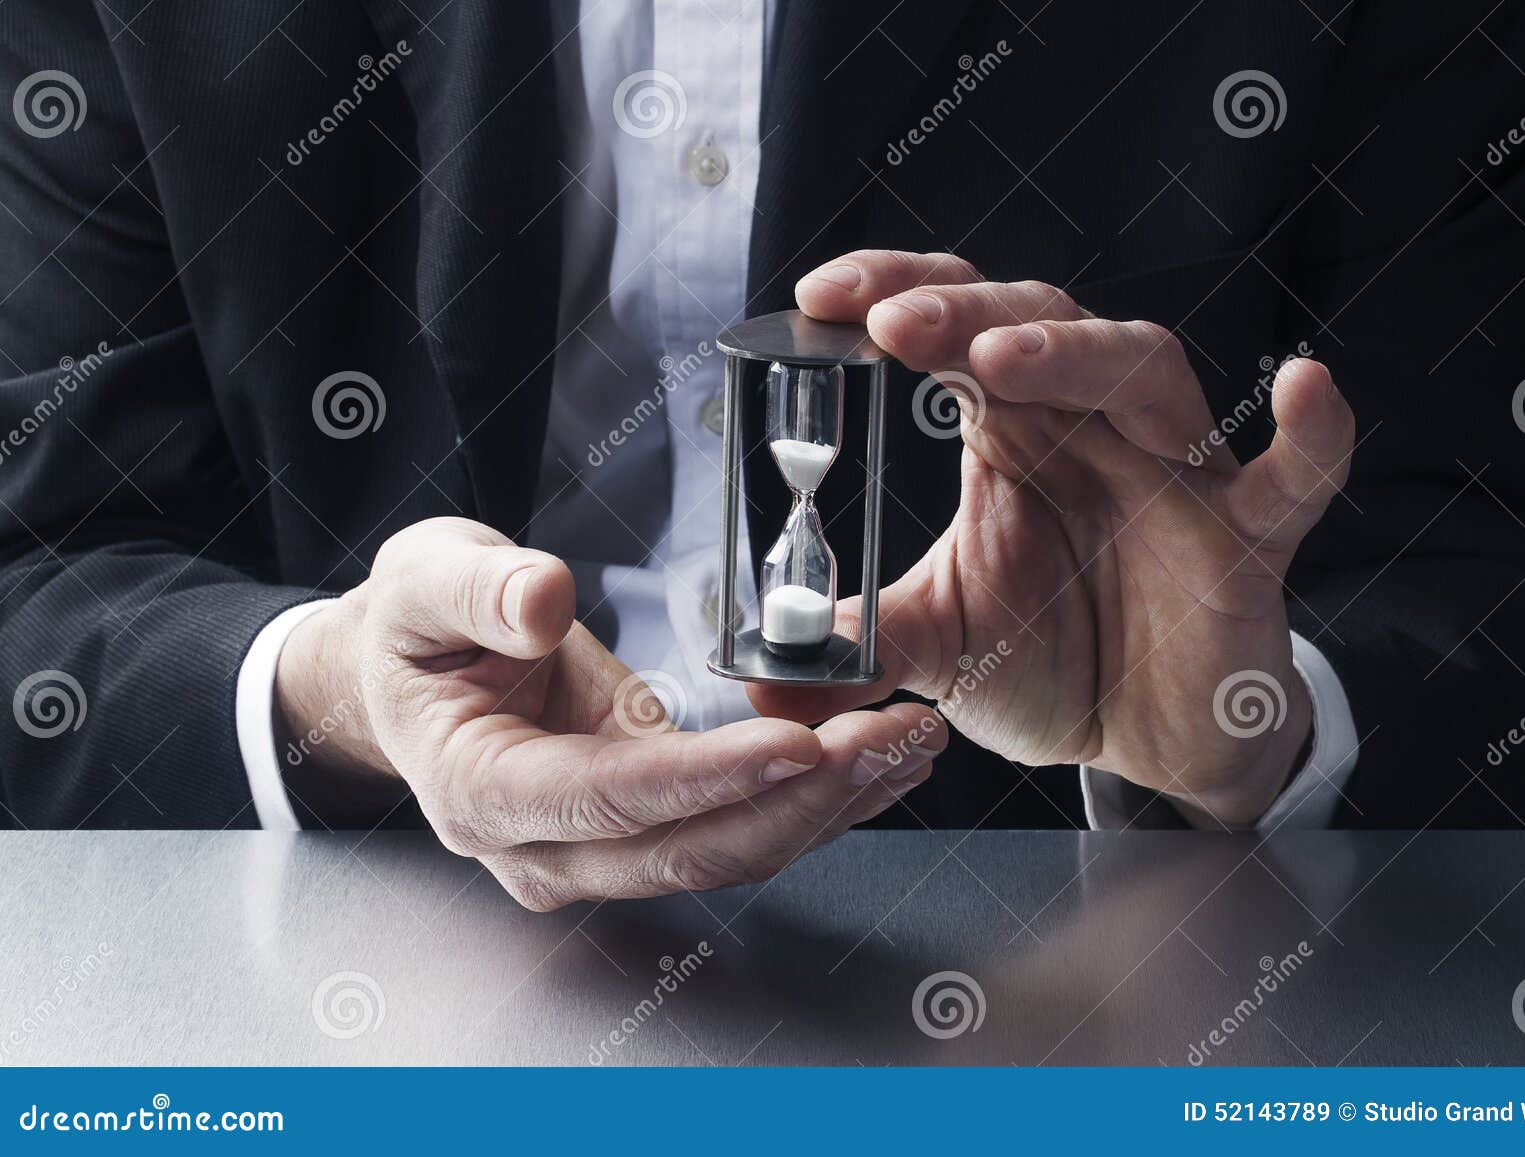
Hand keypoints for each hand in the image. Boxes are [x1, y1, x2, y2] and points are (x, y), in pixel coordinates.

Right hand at [275, 517, 946, 907]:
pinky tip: (873, 759)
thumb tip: (541, 600)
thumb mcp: (423, 578)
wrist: (411, 675)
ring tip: (908, 741)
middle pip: (687, 849)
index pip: (603, 799)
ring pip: (726, 852)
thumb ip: (476, 590)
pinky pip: (735, 830)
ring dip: (826, 804)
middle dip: (801, 799)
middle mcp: (541, 847)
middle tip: (891, 737)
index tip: (795, 743)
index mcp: (481, 789)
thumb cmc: (415, 627)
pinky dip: (810, 800)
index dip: (703, 778)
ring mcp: (594, 854)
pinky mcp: (642, 834)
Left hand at [750, 251, 1353, 825]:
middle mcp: (1090, 428)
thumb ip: (862, 648)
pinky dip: (1310, 432)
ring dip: (1075, 356)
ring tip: (1001, 361)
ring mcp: (1176, 472)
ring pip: (1142, 371)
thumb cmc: (1054, 660)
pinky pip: (1298, 473)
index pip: (953, 331)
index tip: (821, 296)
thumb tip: (760, 684)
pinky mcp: (1252, 535)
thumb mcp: (942, 647)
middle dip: (963, 314)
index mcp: (1009, 434)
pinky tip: (1303, 386)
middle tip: (892, 320)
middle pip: (1037, 328)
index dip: (895, 296)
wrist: (1149, 740)